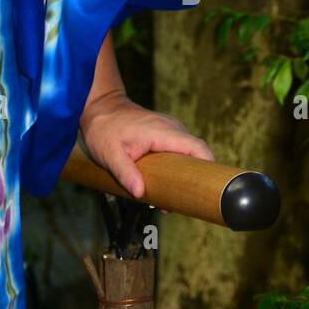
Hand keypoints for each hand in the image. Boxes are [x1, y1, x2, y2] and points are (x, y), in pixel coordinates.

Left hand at [79, 91, 214, 209]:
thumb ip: (124, 173)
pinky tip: (163, 183)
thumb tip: (140, 193)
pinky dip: (177, 167)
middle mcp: (172, 128)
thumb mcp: (109, 153)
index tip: (206, 190)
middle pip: (197, 155)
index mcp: (163, 132)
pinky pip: (180, 151)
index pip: (198, 148)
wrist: (100, 107)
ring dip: (184, 175)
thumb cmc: (104, 128)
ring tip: (167, 196)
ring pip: (189, 154)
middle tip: (177, 201)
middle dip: (193, 179)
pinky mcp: (166, 134)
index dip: (208, 168)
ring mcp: (170, 129)